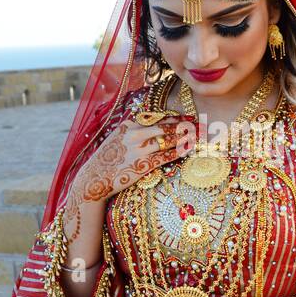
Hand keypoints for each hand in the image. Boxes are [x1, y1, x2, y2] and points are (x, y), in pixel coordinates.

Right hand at [62, 114, 195, 238]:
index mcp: (129, 124)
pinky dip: (179, 152)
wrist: (93, 179)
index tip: (191, 118)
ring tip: (200, 137)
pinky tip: (189, 150)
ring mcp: (138, 149)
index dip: (177, 118)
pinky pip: (165, 156)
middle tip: (202, 126)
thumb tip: (153, 125)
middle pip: (167, 127)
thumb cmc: (108, 159)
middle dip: (187, 126)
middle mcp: (134, 133)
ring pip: (168, 140)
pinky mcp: (141, 164)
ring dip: (186, 138)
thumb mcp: (117, 137)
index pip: (158, 118)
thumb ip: (134, 129)